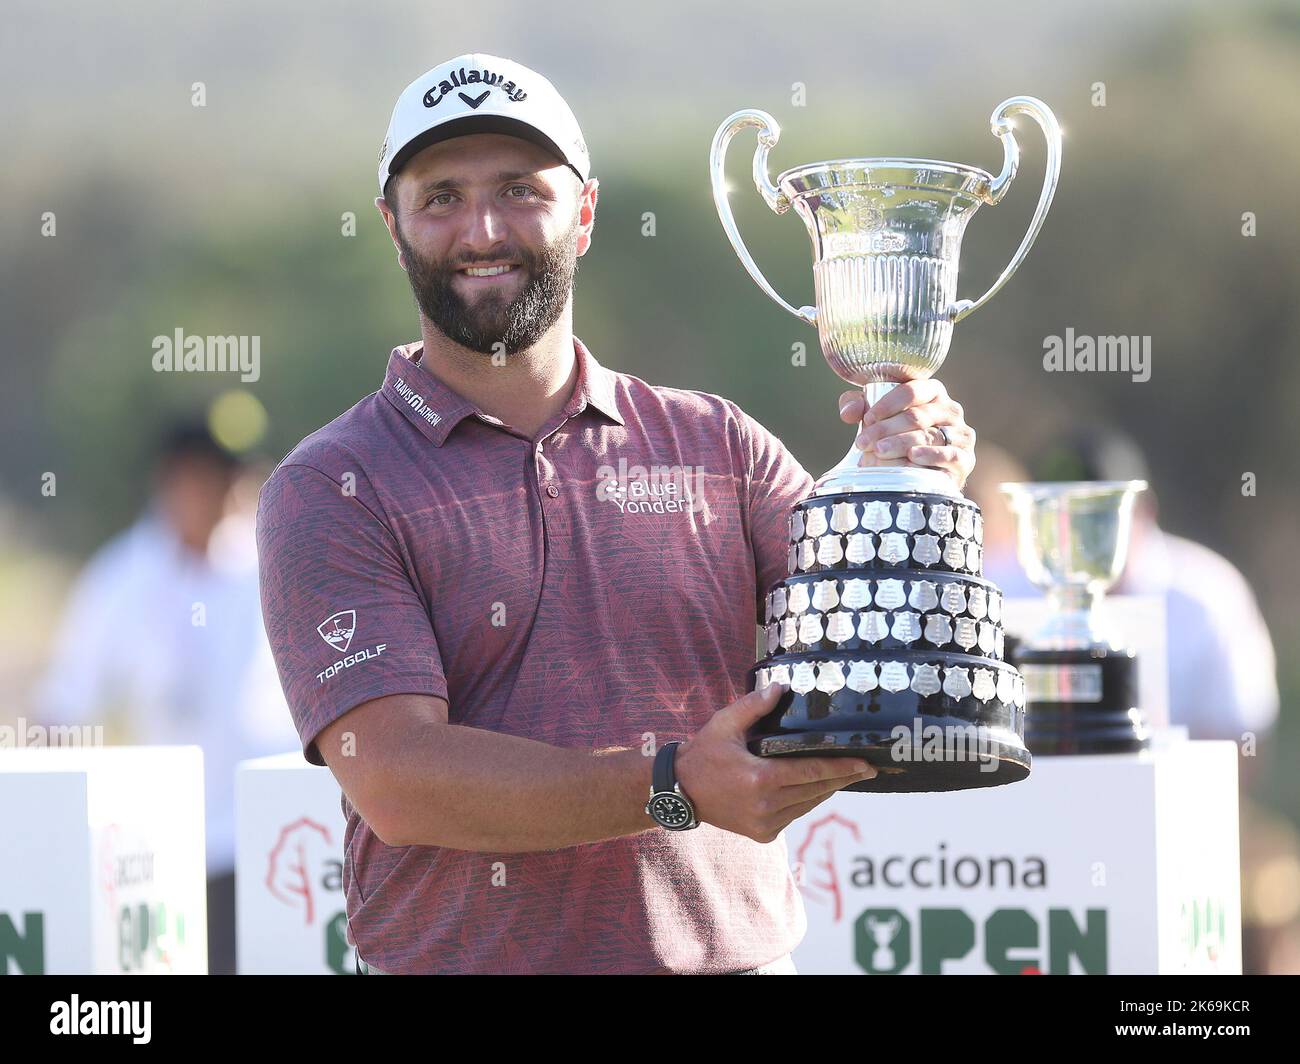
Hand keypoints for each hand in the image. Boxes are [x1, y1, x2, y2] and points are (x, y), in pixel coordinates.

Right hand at [675, 683, 875, 842]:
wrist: (680, 791)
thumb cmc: (704, 753)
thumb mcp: (724, 723)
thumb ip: (754, 705)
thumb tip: (781, 687)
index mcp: (761, 779)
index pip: (812, 772)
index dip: (842, 768)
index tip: (865, 764)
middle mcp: (767, 805)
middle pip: (816, 790)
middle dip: (843, 778)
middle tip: (866, 768)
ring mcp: (766, 823)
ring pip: (808, 805)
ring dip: (826, 790)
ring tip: (845, 775)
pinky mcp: (763, 834)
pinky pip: (795, 815)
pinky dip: (807, 801)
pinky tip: (815, 788)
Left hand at [838, 380, 975, 490]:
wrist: (920, 473)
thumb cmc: (895, 437)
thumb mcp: (875, 418)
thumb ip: (857, 406)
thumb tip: (849, 412)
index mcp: (932, 392)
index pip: (910, 390)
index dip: (886, 405)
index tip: (867, 419)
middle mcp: (951, 410)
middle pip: (916, 416)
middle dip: (886, 429)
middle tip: (863, 442)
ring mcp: (961, 434)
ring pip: (928, 436)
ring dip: (900, 444)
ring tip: (878, 452)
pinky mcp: (964, 459)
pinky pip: (948, 454)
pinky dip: (930, 456)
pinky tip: (914, 456)